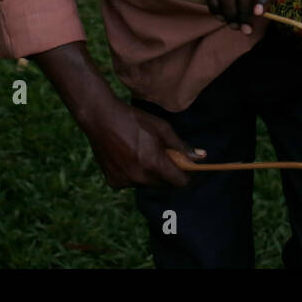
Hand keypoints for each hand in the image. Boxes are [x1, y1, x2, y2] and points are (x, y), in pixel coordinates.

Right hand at [82, 97, 203, 189]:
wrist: (100, 118)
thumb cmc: (134, 119)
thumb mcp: (162, 128)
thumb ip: (181, 146)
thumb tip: (201, 157)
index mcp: (153, 163)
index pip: (179, 182)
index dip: (187, 177)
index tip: (190, 171)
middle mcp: (139, 176)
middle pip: (163, 184)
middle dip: (168, 173)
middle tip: (165, 156)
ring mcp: (125, 181)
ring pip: (147, 183)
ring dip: (150, 174)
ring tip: (143, 153)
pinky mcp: (113, 182)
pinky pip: (131, 182)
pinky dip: (134, 174)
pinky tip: (129, 157)